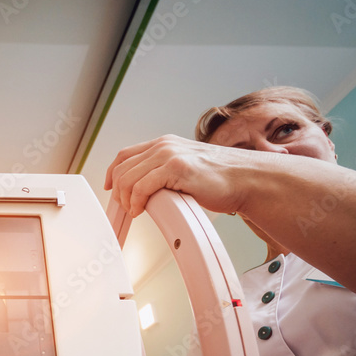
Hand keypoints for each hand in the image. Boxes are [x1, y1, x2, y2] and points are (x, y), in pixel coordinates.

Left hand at [104, 135, 256, 217]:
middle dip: (118, 191)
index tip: (109, 187)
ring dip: (126, 199)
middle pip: (122, 167)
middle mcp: (164, 146)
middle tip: (125, 207)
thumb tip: (145, 189)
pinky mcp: (176, 168)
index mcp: (165, 144)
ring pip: (128, 178)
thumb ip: (165, 172)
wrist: (245, 179)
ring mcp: (170, 155)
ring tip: (135, 211)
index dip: (112, 172)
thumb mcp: (185, 169)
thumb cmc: (220, 179)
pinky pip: (142, 187)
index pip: (125, 154)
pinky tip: (141, 210)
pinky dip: (136, 201)